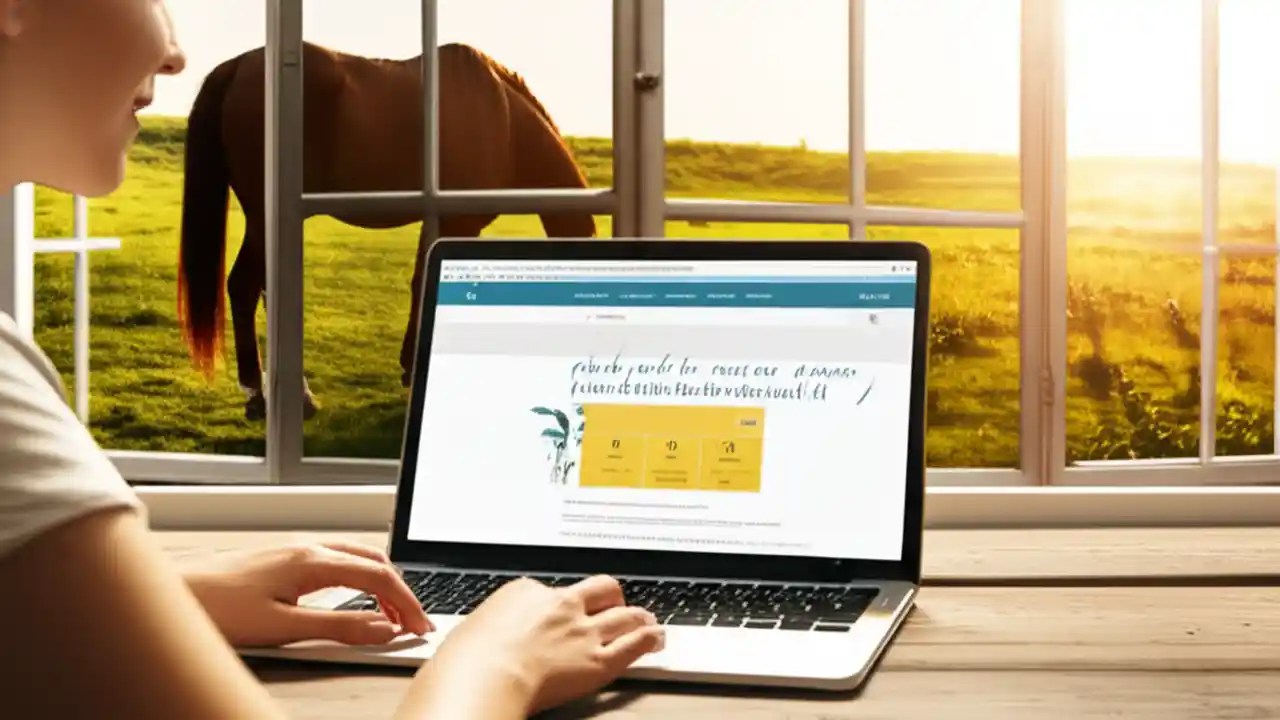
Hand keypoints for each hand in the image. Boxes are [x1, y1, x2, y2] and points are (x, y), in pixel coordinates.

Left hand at [184, 541, 430, 647]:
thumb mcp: (283, 627)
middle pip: (373, 561)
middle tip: (412, 622)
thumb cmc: (217, 608)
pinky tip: (353, 599)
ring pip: (355, 558)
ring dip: (380, 583)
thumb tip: (382, 629)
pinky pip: (337, 562)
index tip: (419, 626)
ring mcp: (294, 551)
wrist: (172, 595)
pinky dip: (358, 579)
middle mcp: (307, 548)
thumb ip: (337, 628)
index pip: (378, 576)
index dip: (405, 603)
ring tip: (389, 614)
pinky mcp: (282, 560)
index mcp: (312, 560)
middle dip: (399, 591)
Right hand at [409, 575, 664, 716]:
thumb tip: (490, 634)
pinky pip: (634, 643)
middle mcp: (560, 605)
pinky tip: (655, 638)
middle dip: (609, 597)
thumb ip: (495, 626)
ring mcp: (582, 631)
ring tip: (646, 620)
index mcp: (526, 592)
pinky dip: (649, 639)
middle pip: (599, 589)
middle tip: (613, 605)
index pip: (553, 591)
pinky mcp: (597, 660)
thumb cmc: (468, 659)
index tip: (560, 614)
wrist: (482, 675)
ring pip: (623, 614)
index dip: (560, 604)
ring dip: (637, 616)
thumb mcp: (474, 626)